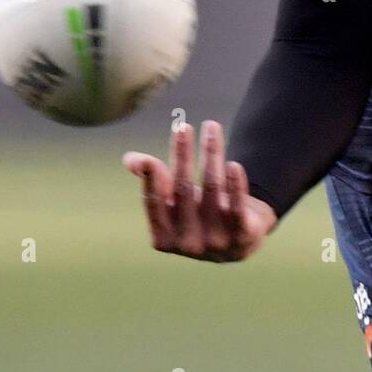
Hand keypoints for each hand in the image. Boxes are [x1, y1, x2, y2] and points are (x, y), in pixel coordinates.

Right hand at [123, 119, 276, 261]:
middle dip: (182, 154)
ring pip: (212, 188)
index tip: (150, 150)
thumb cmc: (197, 215)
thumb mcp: (174, 202)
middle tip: (183, 127)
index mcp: (163, 238)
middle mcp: (187, 244)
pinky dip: (235, 185)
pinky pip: (237, 207)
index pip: (154, 200)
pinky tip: (233, 164)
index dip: (151, 173)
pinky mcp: (242, 236)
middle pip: (183, 189)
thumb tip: (129, 159)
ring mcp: (215, 242)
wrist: (239, 240)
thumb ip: (153, 180)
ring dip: (211, 153)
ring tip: (211, 126)